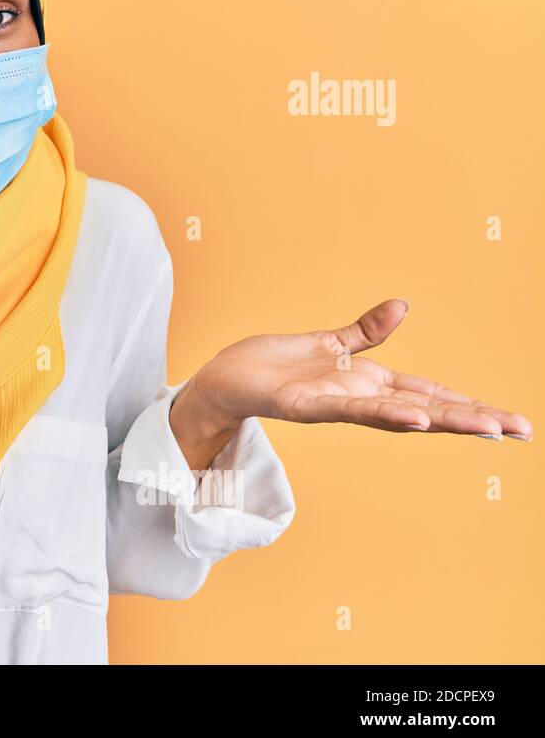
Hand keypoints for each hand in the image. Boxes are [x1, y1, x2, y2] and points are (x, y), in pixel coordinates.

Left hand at [170, 299, 532, 467]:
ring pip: (396, 414)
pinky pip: (349, 410)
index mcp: (367, 383)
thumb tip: (404, 307)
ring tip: (485, 428)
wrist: (224, 379)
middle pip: (426, 408)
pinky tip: (415, 419)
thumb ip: (367, 331)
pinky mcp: (304, 404)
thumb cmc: (274, 365)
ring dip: (440, 420)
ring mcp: (334, 404)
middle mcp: (357, 398)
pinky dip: (384, 413)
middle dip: (473, 419)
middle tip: (523, 431)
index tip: (515, 420)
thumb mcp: (329, 342)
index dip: (472, 404)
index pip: (431, 393)